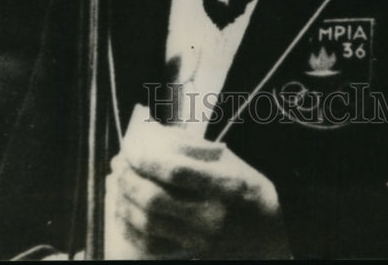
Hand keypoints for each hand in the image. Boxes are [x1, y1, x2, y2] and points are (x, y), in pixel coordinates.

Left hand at [104, 105, 291, 259]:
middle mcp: (211, 215)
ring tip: (116, 182)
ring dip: (124, 201)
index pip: (175, 171)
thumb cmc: (247, 188)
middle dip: (129, 179)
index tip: (130, 148)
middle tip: (118, 163)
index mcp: (224, 184)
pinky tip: (122, 212)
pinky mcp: (193, 255)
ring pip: (148, 223)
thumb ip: (191, 149)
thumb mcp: (228, 161)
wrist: (271, 230)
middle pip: (155, 199)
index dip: (146, 159)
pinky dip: (131, 228)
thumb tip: (151, 135)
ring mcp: (201, 240)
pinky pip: (152, 245)